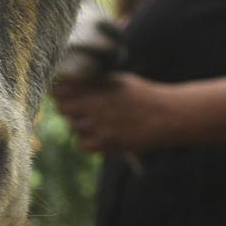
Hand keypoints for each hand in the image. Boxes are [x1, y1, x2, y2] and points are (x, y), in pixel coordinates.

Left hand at [51, 72, 181, 153]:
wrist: (167, 116)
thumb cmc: (143, 96)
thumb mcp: (118, 81)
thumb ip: (94, 83)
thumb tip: (67, 82)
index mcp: (98, 86)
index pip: (61, 88)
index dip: (58, 90)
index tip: (60, 93)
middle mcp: (96, 104)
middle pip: (63, 108)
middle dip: (69, 108)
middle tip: (81, 109)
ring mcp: (100, 124)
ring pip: (73, 126)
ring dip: (80, 125)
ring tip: (98, 122)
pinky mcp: (106, 142)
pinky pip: (82, 144)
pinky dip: (88, 141)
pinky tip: (100, 135)